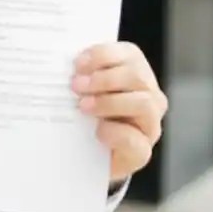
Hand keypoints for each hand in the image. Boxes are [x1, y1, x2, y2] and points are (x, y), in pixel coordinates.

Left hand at [70, 42, 167, 184]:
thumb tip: (62, 66)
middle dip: (104, 78)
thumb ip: (80, 76)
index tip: (77, 63)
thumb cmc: (84, 118)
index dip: (104, 55)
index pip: (130, 54)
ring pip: (144, 103)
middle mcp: (149, 96)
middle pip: (137, 76)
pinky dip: (114, 132)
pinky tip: (97, 131)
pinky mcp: (142, 150)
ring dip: (110, 102)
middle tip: (76, 85)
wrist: (85, 156)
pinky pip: (134, 138)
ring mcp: (149, 124)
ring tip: (83, 107)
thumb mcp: (82, 92)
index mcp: (135, 75)